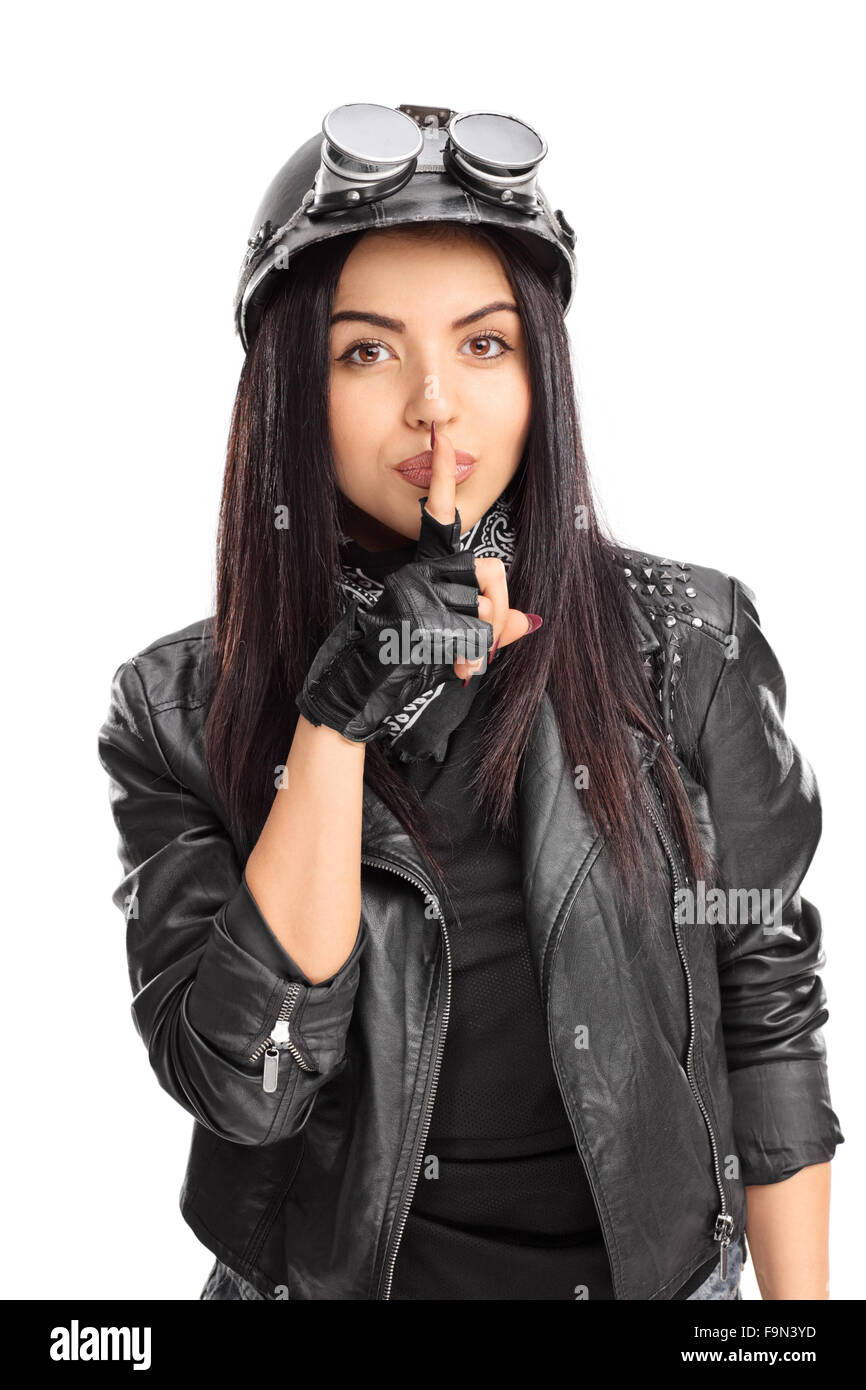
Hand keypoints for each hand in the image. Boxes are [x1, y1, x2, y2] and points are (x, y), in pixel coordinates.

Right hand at [424, 422, 540, 682]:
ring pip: (485, 608)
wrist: (364, 687)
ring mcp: (419, 590)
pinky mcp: (419, 612)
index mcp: (427, 568)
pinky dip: (470, 656)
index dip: (442, 475)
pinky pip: (472, 631)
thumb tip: (529, 620)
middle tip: (482, 649)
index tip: (443, 437)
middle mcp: (421, 570)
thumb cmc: (408, 663)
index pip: (439, 514)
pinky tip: (453, 668)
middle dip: (498, 615)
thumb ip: (494, 627)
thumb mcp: (459, 642)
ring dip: (484, 644)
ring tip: (461, 663)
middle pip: (491, 573)